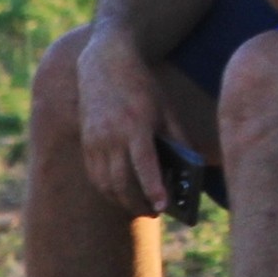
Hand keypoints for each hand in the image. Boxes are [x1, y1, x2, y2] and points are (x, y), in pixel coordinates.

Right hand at [76, 31, 170, 216]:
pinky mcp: (86, 142)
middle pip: (122, 181)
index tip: (164, 206)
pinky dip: (108, 191)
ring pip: (106, 183)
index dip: (153, 188)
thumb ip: (178, 138)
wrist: (105, 63)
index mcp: (136, 125)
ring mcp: (95, 140)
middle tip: (155, 213)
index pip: (144, 165)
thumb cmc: (143, 87)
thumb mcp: (167, 108)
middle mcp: (111, 136)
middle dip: (138, 203)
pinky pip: (95, 176)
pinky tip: (122, 195)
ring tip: (140, 208)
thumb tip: (191, 168)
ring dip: (123, 201)